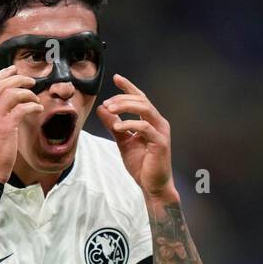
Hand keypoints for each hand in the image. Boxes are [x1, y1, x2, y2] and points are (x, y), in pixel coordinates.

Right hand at [0, 66, 42, 181]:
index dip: (1, 76)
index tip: (11, 71)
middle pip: (0, 86)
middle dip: (16, 78)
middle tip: (29, 80)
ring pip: (11, 93)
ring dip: (26, 91)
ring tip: (35, 96)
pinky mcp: (5, 128)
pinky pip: (21, 108)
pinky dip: (32, 105)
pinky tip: (38, 108)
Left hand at [96, 74, 173, 198]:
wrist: (152, 185)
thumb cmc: (141, 165)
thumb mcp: (123, 141)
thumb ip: (114, 125)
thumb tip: (102, 109)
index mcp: (151, 121)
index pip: (140, 99)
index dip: (129, 87)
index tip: (116, 78)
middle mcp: (158, 123)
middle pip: (142, 100)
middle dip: (123, 98)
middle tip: (106, 103)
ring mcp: (161, 132)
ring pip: (145, 109)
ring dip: (126, 106)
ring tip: (110, 109)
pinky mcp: (160, 142)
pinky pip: (145, 127)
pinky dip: (130, 124)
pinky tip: (117, 127)